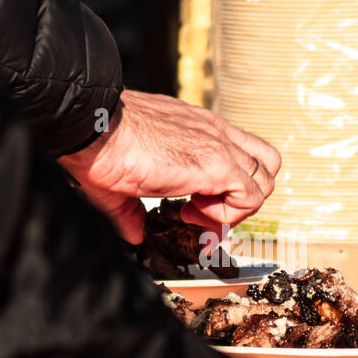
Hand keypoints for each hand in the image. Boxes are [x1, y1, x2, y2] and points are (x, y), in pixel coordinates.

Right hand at [58, 89, 280, 243]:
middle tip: (206, 212)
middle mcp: (214, 132)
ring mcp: (218, 145)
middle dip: (242, 198)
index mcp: (197, 128)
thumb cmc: (100, 143)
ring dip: (236, 207)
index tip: (193, 204)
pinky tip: (193, 211)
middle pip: (265, 164)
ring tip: (197, 211)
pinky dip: (228, 214)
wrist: (92, 125)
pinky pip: (250, 196)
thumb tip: (133, 231)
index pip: (240, 154)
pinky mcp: (216, 163)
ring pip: (265, 180)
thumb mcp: (123, 180)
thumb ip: (132, 210)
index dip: (226, 188)